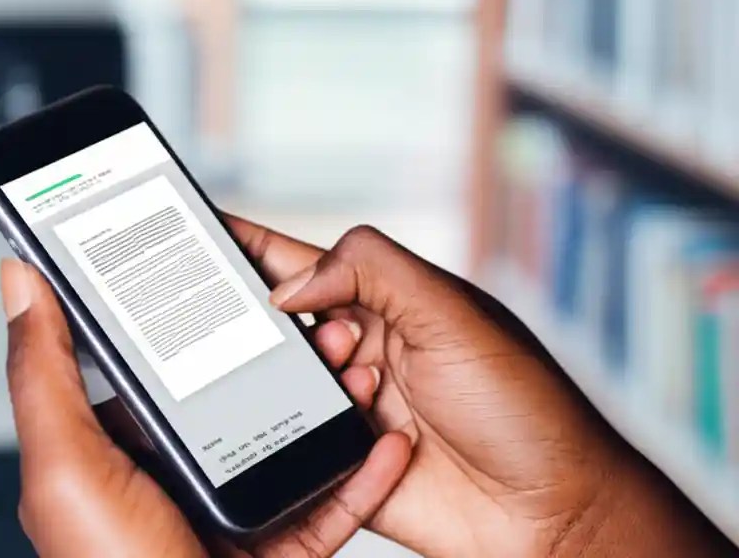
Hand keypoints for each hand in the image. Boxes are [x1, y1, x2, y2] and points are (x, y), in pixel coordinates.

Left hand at [0, 257, 412, 556]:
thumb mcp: (66, 466)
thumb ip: (42, 372)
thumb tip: (18, 281)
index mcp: (113, 454)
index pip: (151, 367)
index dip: (185, 319)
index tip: (221, 274)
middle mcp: (169, 479)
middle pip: (231, 395)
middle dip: (276, 354)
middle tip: (311, 319)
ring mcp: (227, 514)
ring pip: (287, 437)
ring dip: (328, 399)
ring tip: (353, 361)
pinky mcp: (277, 548)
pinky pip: (330, 502)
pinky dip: (362, 473)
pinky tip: (383, 440)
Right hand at [258, 222, 734, 557]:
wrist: (551, 513)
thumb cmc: (523, 406)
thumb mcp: (453, 313)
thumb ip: (370, 272)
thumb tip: (287, 287)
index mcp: (387, 300)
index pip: (302, 260)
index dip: (247, 244)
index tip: (194, 231)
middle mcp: (362, 349)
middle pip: (277, 322)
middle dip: (267, 321)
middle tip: (285, 327)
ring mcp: (347, 406)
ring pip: (277, 381)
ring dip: (300, 380)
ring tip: (363, 388)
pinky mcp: (338, 462)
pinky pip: (290, 441)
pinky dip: (300, 434)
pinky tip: (345, 433)